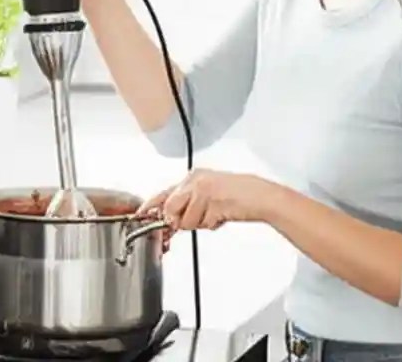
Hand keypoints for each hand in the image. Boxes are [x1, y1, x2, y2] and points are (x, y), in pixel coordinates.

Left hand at [137, 169, 277, 232]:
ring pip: (186, 220)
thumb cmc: (238, 194)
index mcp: (192, 177)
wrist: (260, 196)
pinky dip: (213, 223)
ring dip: (201, 222)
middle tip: (201, 216)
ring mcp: (203, 191)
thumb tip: (169, 220)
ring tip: (216, 212)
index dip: (151, 206)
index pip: (165, 193)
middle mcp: (195, 181)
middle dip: (182, 220)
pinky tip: (223, 214)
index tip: (140, 215)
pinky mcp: (212, 202)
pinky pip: (203, 223)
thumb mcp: (208, 194)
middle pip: (171, 210)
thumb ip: (187, 205)